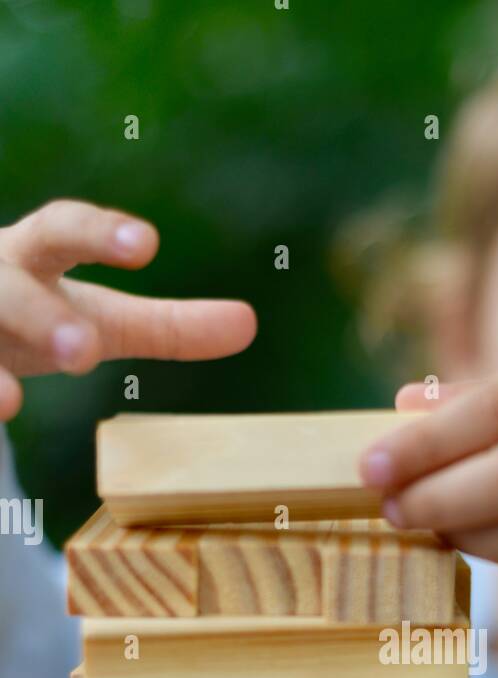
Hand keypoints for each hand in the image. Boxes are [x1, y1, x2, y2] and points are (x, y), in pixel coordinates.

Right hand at [0, 199, 255, 419]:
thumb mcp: (97, 318)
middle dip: (43, 317)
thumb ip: (166, 326)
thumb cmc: (32, 311)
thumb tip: (248, 324)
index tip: (148, 244)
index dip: (101, 234)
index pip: (63, 230)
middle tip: (84, 351)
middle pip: (10, 292)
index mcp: (32, 256)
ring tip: (9, 401)